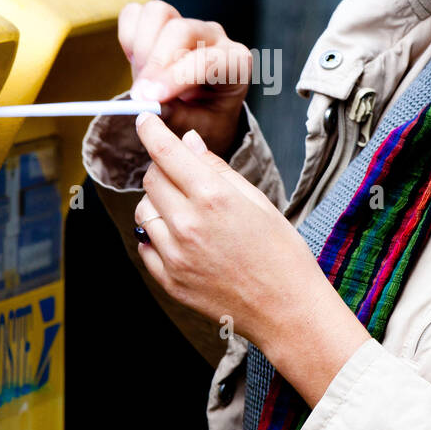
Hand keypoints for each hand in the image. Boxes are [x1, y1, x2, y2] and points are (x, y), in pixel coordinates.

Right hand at [118, 0, 252, 158]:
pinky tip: (134, 62)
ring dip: (141, 46)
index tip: (149, 98)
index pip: (209, 60)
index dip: (176, 76)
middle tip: (138, 95)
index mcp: (236, 62)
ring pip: (158, 13)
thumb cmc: (207, 119)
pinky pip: (136, 14)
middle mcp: (215, 36)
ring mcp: (187, 23)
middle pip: (182, 30)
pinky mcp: (163, 20)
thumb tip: (151, 105)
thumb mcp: (200, 128)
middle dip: (155, 62)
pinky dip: (128, 37)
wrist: (201, 111)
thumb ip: (178, 117)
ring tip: (141, 79)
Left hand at [131, 113, 369, 399]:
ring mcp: (175, 255)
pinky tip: (182, 238)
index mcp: (213, 198)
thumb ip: (217, 168)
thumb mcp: (257, 201)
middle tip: (180, 172)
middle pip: (150, 179)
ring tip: (187, 211)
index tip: (144, 119)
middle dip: (161, 168)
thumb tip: (188, 141)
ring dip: (158, 202)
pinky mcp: (169, 280)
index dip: (150, 130)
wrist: (287, 310)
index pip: (165, 151)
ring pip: (143, 210)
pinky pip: (145, 245)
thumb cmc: (281, 254)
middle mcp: (188, 224)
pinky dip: (156, 235)